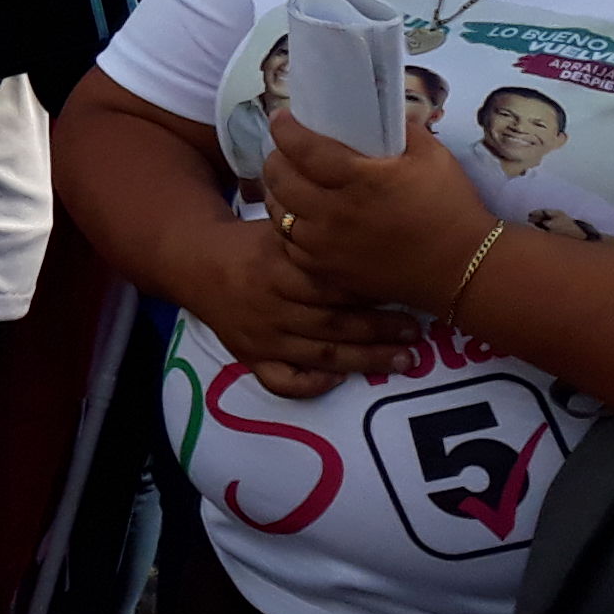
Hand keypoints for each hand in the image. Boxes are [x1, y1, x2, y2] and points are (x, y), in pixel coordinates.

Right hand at [157, 190, 419, 396]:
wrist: (196, 264)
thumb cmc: (251, 243)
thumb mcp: (278, 227)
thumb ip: (317, 235)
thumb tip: (376, 228)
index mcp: (276, 268)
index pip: (331, 285)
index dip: (371, 290)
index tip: (407, 291)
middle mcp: (270, 305)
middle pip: (334, 323)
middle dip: (380, 330)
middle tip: (417, 331)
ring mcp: (261, 336)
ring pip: (320, 355)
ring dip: (366, 360)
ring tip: (404, 360)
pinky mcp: (250, 357)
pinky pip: (282, 381)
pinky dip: (311, 385)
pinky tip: (339, 380)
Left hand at [263, 108, 499, 317]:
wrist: (465, 268)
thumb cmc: (451, 207)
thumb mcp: (433, 156)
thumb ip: (401, 129)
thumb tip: (379, 111)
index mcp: (359, 180)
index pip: (303, 148)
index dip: (285, 129)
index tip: (281, 118)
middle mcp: (334, 214)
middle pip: (281, 180)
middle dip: (275, 158)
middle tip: (283, 150)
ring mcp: (327, 247)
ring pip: (279, 214)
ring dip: (277, 193)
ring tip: (286, 182)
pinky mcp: (328, 271)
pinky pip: (290, 246)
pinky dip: (288, 227)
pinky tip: (298, 217)